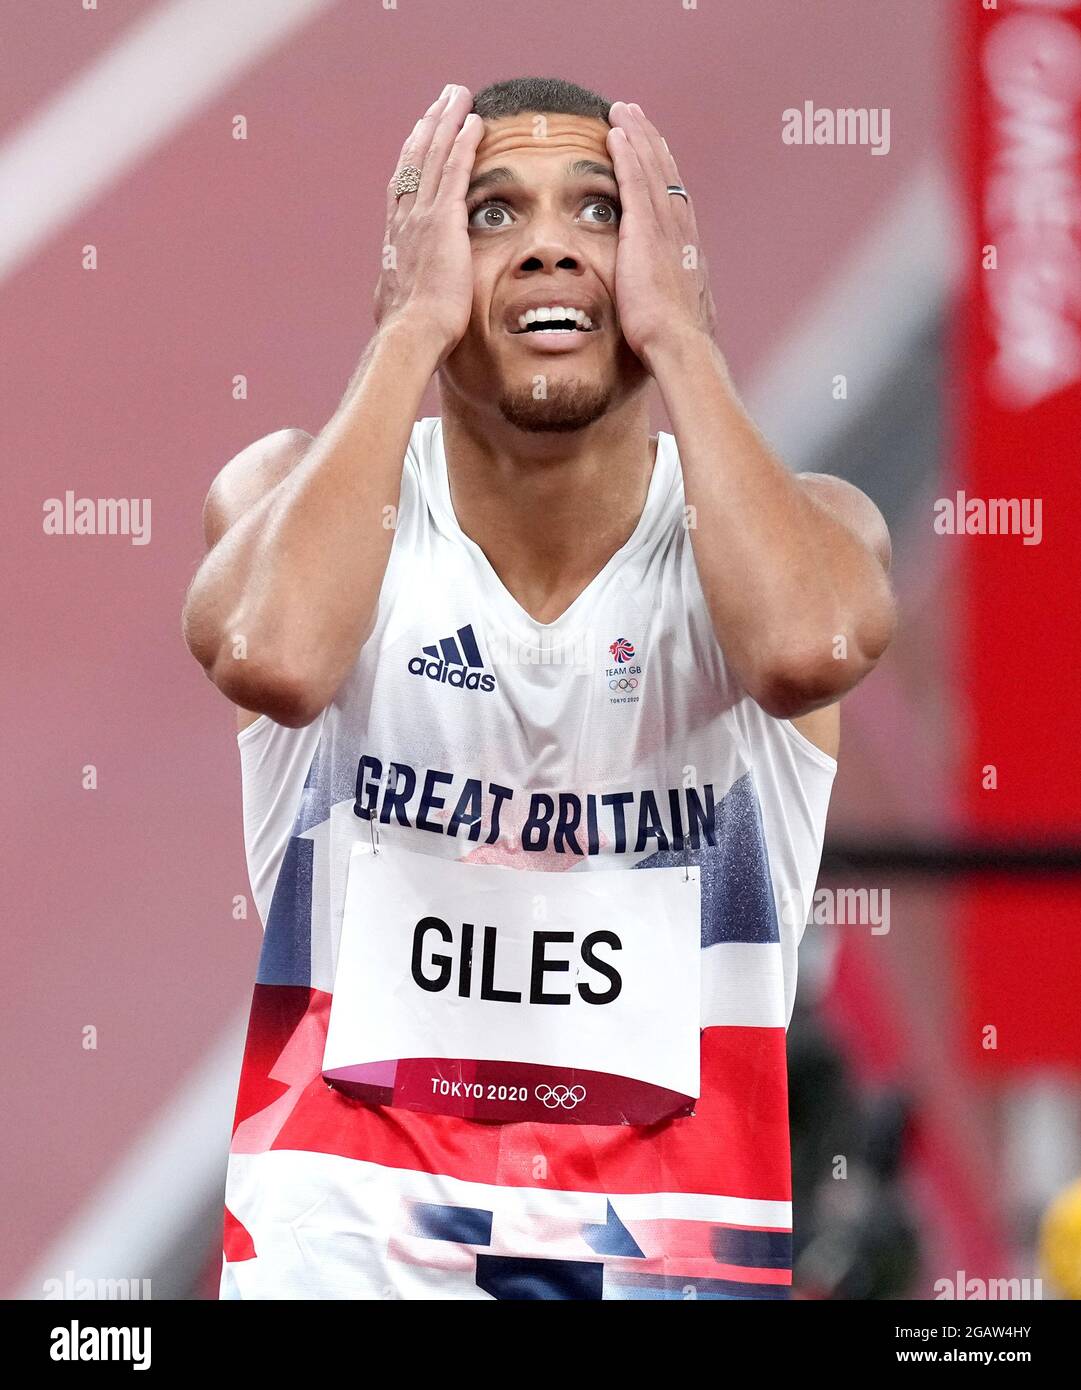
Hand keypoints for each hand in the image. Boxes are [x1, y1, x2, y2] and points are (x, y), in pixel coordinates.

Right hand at [374, 85, 483, 362]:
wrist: (410, 336)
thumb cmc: (411, 335)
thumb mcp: (401, 308)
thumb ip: (405, 294)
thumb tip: (402, 303)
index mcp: (396, 241)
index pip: (403, 187)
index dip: (413, 157)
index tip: (421, 134)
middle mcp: (403, 222)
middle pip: (414, 161)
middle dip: (428, 126)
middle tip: (441, 100)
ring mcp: (421, 219)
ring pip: (432, 157)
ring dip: (445, 122)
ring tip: (457, 96)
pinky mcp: (443, 223)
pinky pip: (454, 172)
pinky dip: (462, 144)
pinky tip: (474, 122)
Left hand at [605, 102, 717, 365]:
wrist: (680, 348)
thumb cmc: (676, 347)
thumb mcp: (675, 321)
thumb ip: (669, 307)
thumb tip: (668, 318)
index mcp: (686, 251)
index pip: (673, 202)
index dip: (663, 174)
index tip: (653, 153)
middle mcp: (681, 232)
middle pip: (666, 175)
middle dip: (651, 144)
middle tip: (637, 117)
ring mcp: (665, 229)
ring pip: (651, 169)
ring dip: (637, 137)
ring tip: (622, 111)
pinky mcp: (645, 232)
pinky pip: (635, 181)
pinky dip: (627, 153)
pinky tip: (615, 132)